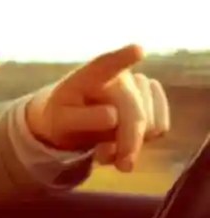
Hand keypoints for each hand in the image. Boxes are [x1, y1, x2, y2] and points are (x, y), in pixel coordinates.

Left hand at [26, 45, 169, 171]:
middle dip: (130, 142)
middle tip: (122, 166)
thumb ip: (80, 119)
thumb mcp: (58, 121)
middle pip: (135, 113)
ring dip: (132, 144)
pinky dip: (143, 143)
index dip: (122, 58)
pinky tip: (120, 144)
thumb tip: (113, 116)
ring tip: (106, 148)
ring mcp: (140, 87)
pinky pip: (159, 128)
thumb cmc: (62, 116)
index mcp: (89, 76)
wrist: (72, 120)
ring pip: (151, 123)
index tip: (137, 50)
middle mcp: (120, 76)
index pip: (105, 65)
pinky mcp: (154, 104)